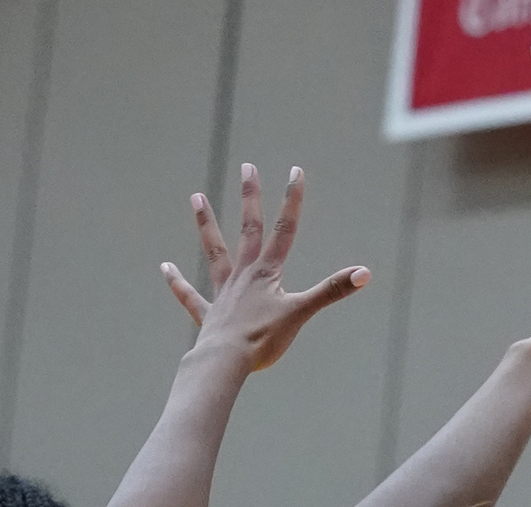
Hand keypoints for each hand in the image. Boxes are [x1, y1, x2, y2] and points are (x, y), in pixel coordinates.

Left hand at [162, 163, 369, 371]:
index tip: (295, 171)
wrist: (223, 363)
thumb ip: (332, 290)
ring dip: (206, 224)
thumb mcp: (302, 313)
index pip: (284, 229)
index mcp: (267, 272)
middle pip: (248, 229)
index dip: (292, 200)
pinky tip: (165, 268)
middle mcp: (243, 275)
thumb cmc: (263, 339)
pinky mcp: (208, 315)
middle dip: (250, 198)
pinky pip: (189, 295)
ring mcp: (223, 293)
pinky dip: (177, 282)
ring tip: (195, 197)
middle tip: (248, 168)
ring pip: (214, 251)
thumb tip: (365, 273)